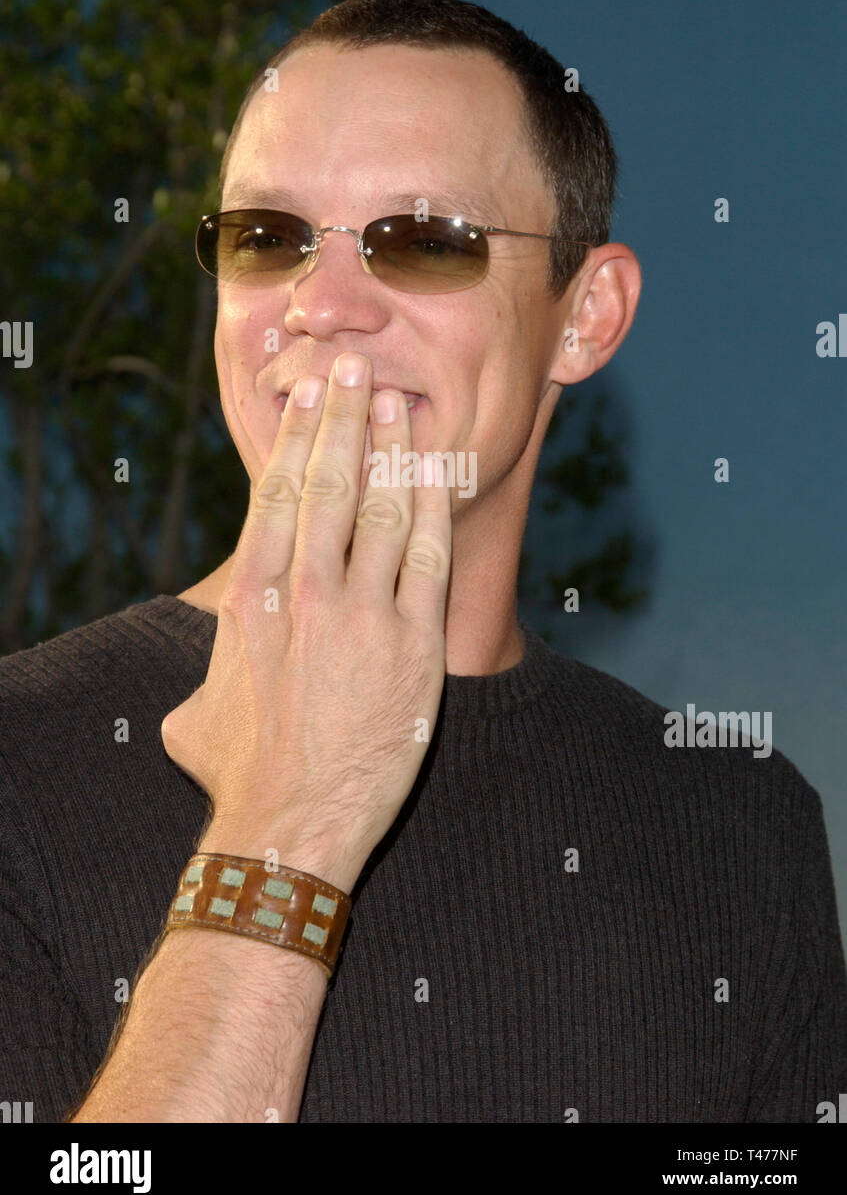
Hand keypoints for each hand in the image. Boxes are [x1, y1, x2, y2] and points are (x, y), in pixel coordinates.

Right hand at [161, 352, 451, 889]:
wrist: (287, 829)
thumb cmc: (239, 773)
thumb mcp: (198, 707)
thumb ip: (211, 664)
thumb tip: (210, 657)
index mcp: (251, 597)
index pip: (279, 495)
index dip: (300, 437)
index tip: (312, 394)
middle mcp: (306, 592)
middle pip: (331, 483)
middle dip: (346, 417)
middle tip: (358, 365)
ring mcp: (364, 616)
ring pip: (382, 509)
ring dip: (392, 448)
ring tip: (401, 401)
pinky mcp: (414, 646)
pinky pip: (428, 558)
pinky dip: (433, 508)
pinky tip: (438, 472)